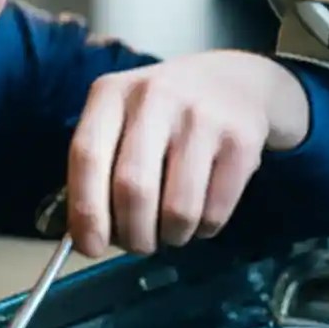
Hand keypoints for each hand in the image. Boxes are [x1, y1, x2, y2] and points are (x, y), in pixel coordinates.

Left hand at [67, 51, 308, 256]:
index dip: (86, 210)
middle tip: (137, 245)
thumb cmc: (162, 112)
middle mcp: (154, 97)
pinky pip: (216, 210)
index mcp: (111, 93)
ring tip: (170, 231)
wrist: (236, 80)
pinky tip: (200, 216)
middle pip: (132, 188)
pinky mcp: (242, 139)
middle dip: (132, 234)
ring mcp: (201, 116)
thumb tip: (87, 236)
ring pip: (178, 208)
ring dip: (170, 237)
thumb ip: (99, 168)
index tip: (90, 247)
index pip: (86, 156)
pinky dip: (204, 229)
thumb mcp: (122, 118)